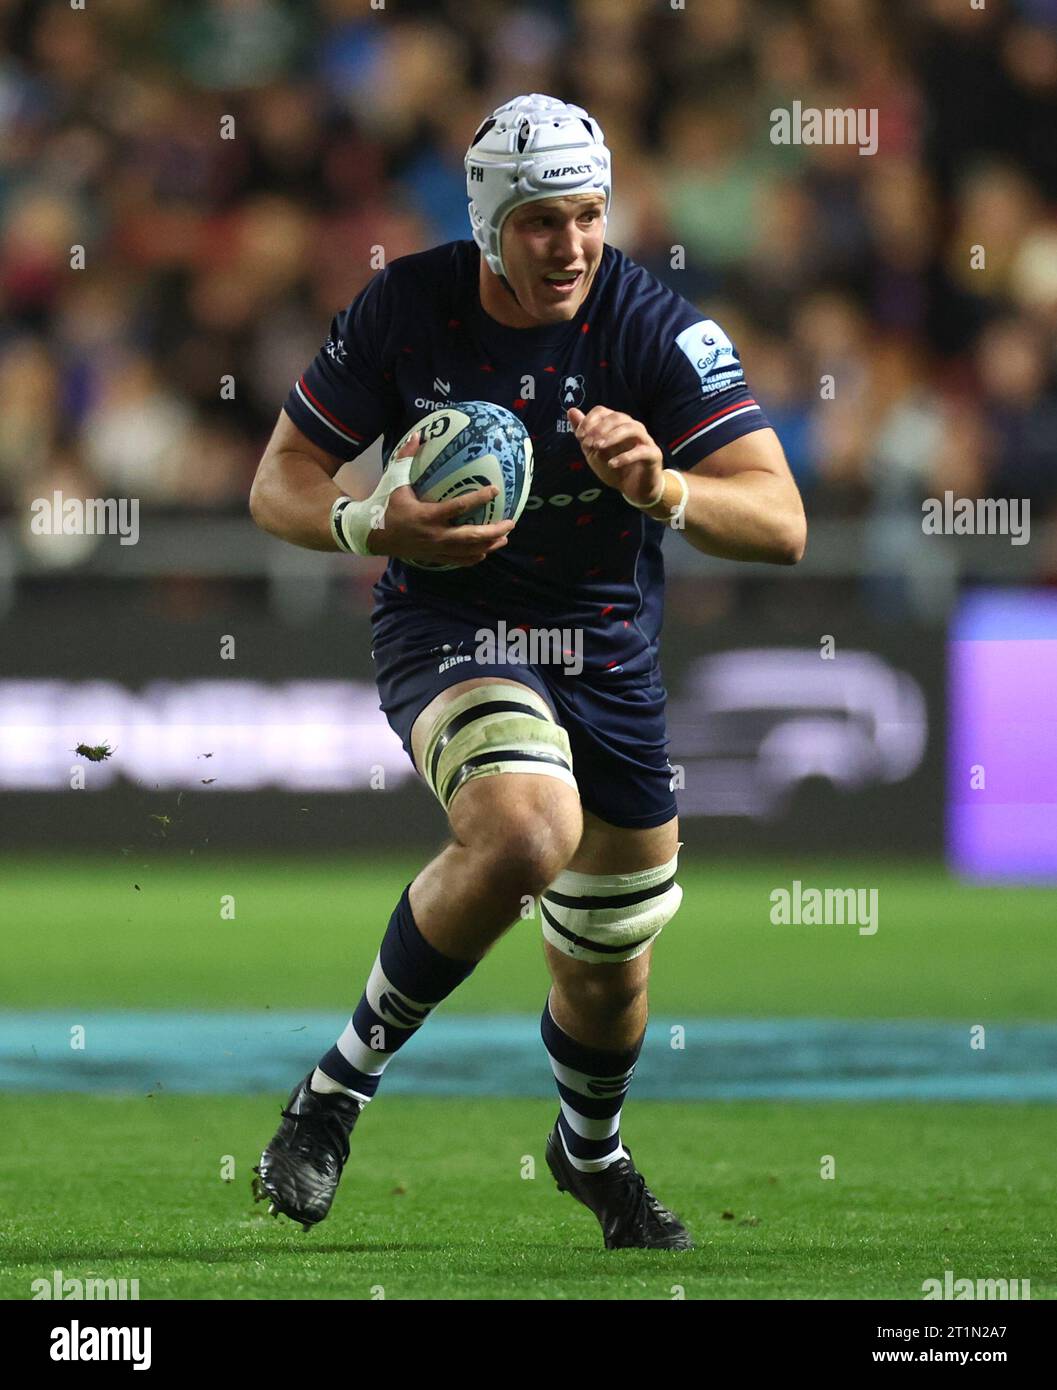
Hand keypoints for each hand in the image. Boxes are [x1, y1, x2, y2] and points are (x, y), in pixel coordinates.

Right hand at [366, 432, 515, 565]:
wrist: (370, 534)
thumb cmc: (383, 504)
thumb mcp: (394, 479)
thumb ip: (406, 457)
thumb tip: (418, 434)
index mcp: (427, 515)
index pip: (460, 507)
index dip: (480, 498)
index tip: (496, 490)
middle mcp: (435, 535)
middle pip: (472, 536)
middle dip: (494, 530)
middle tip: (511, 522)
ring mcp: (435, 549)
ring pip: (469, 552)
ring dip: (489, 545)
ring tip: (505, 538)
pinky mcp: (433, 558)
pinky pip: (459, 561)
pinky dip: (474, 557)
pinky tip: (485, 551)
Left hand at [567, 407, 663, 507]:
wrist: (634, 489)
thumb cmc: (615, 467)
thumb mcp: (593, 451)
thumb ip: (584, 433)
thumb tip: (571, 410)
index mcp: (618, 424)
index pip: (602, 411)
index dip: (589, 421)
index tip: (580, 437)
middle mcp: (633, 427)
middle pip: (617, 417)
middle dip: (599, 429)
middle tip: (588, 445)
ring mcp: (645, 440)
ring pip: (632, 428)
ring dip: (612, 437)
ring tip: (598, 449)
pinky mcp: (653, 455)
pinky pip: (641, 451)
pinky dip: (625, 457)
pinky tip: (612, 464)